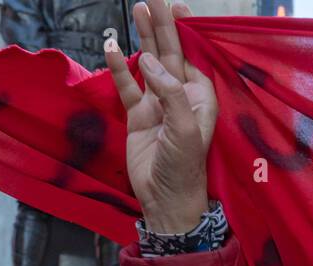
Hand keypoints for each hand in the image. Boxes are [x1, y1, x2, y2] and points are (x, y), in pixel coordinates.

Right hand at [106, 0, 216, 233]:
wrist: (165, 199)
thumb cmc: (184, 168)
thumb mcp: (184, 129)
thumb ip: (170, 92)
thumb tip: (149, 60)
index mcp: (200, 98)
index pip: (193, 56)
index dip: (185, 32)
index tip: (176, 6)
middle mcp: (181, 96)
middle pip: (170, 53)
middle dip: (162, 25)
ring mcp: (158, 104)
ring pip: (149, 63)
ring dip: (143, 37)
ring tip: (137, 9)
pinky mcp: (139, 114)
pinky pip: (128, 84)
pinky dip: (119, 67)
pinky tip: (112, 47)